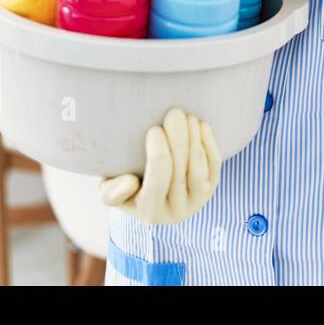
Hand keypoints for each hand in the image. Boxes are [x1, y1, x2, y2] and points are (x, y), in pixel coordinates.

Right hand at [98, 108, 221, 224]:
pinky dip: (209, 143)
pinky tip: (201, 125)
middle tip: (174, 112)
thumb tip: (131, 182)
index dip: (159, 154)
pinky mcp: (210, 189)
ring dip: (194, 137)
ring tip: (187, 116)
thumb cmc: (123, 183)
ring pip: (199, 166)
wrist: (150, 192)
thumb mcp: (108, 191)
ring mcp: (196, 201)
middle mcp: (176, 211)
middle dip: (179, 138)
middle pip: (180, 170)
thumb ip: (111, 192)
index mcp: (149, 212)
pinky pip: (214, 165)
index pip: (158, 181)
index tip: (154, 129)